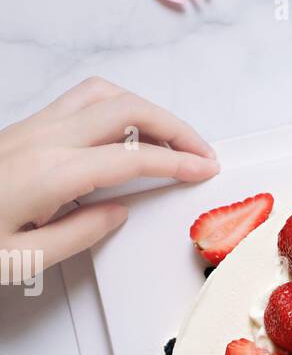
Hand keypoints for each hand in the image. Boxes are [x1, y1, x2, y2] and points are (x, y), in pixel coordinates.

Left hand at [0, 77, 218, 268]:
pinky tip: (128, 133)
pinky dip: (119, 109)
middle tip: (201, 152)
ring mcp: (32, 127)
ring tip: (171, 139)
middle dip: (174, 126)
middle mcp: (44, 139)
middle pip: (127, 109)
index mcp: (51, 174)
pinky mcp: (24, 128)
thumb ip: (80, 234)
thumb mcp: (24, 260)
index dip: (177, 162)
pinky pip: (82, 101)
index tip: (204, 170)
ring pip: (105, 95)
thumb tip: (117, 212)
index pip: (132, 156)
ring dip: (147, 111)